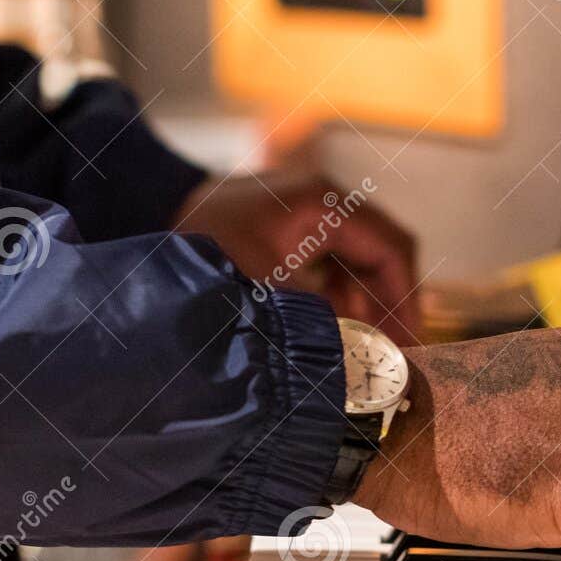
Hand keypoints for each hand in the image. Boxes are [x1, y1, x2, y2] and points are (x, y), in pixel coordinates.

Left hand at [175, 169, 418, 340]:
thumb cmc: (201, 241)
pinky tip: (334, 329)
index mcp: (325, 204)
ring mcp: (308, 213)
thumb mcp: (261, 284)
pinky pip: (332, 263)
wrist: (150, 209)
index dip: (407, 298)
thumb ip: (313, 318)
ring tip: (367, 349)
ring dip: (365, 304)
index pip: (391, 247)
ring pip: (357, 261)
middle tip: (395, 354)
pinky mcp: (290, 229)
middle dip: (390, 305)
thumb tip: (354, 359)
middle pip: (380, 254)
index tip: (410, 342)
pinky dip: (339, 296)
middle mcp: (325, 201)